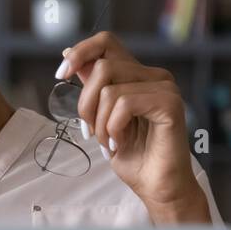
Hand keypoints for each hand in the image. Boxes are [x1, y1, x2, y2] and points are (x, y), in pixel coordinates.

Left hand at [57, 31, 200, 212]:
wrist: (156, 187)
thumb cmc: (133, 156)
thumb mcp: (101, 117)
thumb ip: (93, 86)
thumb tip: (69, 54)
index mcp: (138, 75)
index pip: (106, 42)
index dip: (80, 53)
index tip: (61, 75)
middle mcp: (154, 76)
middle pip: (102, 67)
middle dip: (86, 104)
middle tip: (91, 132)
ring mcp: (164, 87)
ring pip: (110, 88)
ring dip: (100, 123)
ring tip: (110, 142)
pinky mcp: (170, 103)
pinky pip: (124, 103)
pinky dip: (113, 127)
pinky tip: (120, 143)